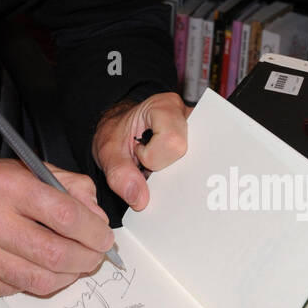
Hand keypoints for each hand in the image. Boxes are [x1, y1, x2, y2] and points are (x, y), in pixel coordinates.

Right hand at [0, 156, 116, 300]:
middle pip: (56, 253)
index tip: (104, 236)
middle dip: (87, 258)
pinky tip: (40, 267)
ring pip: (41, 279)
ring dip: (68, 275)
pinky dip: (38, 281)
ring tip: (75, 264)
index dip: (93, 230)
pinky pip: (18, 290)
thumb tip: (96, 217)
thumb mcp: (22, 168)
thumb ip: (66, 185)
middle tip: (96, 255)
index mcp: (4, 185)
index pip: (63, 214)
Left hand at [91, 90, 190, 210]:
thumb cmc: (116, 132)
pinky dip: (178, 176)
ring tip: (155, 164)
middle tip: (147, 162)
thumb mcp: (108, 151)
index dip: (152, 157)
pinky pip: (195, 169)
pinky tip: (165, 169)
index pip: (172, 141)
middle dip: (166, 171)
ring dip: (173, 175)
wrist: (118, 129)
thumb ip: (120, 174)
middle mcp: (186, 115)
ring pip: (195, 167)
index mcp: (164, 107)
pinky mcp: (199, 145)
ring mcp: (196, 130)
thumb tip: (141, 200)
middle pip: (189, 156)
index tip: (138, 151)